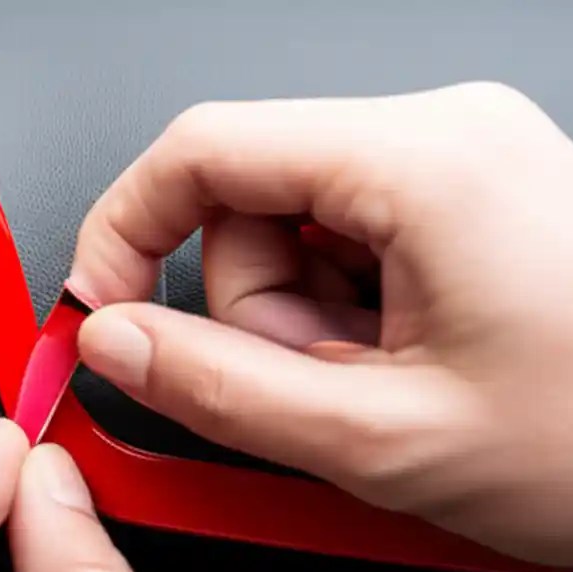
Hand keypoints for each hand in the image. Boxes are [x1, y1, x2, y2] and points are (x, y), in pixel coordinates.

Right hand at [68, 82, 572, 564]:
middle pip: (248, 199)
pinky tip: (406, 366)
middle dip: (254, 311)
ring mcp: (463, 162)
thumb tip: (117, 343)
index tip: (100, 307)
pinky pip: (352, 242)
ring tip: (382, 389)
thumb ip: (214, 389)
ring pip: (296, 229)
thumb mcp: (380, 437)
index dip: (122, 231)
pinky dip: (348, 314)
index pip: (198, 148)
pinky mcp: (472, 197)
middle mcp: (443, 134)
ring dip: (304, 323)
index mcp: (421, 160)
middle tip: (318, 391)